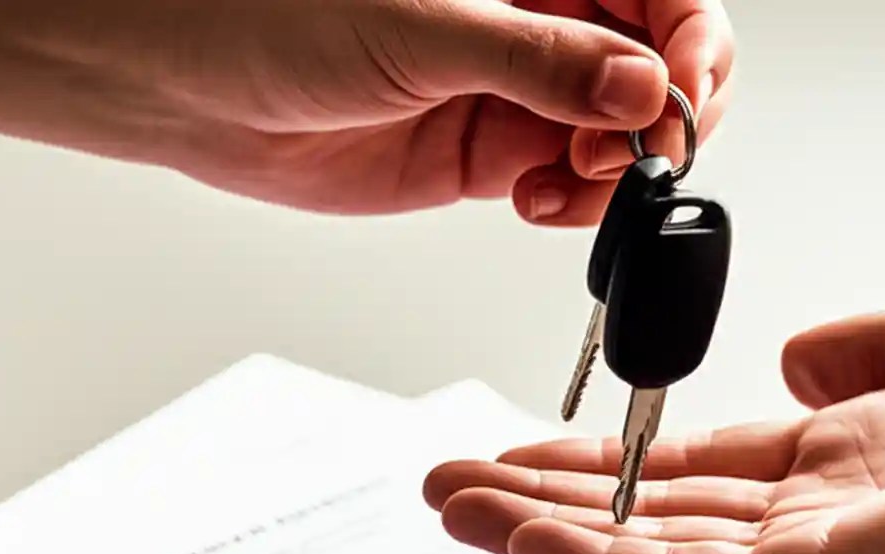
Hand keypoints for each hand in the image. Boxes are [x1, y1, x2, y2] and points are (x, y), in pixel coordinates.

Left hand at [0, 0, 732, 220]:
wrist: (193, 86)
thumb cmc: (274, 16)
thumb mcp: (420, 27)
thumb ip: (538, 62)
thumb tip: (641, 86)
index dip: (691, 45)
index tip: (682, 94)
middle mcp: (535, 26)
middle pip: (654, 70)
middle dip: (661, 116)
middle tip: (635, 151)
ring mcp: (515, 94)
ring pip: (616, 136)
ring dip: (618, 170)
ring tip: (573, 180)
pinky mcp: (488, 155)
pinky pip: (566, 183)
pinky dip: (574, 204)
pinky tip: (540, 202)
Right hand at [425, 268, 884, 553]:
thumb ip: (862, 340)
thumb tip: (797, 356)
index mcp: (847, 453)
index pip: (700, 459)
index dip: (615, 451)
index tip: (541, 443)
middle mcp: (813, 513)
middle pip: (648, 507)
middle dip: (544, 494)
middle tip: (457, 482)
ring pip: (641, 548)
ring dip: (539, 528)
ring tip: (454, 507)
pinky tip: (519, 538)